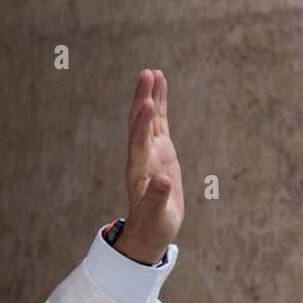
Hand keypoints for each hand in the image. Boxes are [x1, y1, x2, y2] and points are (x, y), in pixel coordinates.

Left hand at [116, 68, 183, 264]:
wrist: (150, 230)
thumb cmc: (154, 226)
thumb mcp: (158, 216)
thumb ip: (158, 198)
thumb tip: (163, 181)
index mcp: (139, 171)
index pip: (139, 143)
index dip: (141, 124)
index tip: (146, 104)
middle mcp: (141, 157)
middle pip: (139, 124)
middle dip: (142, 99)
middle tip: (146, 74)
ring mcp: (150, 152)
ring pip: (148, 119)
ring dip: (149, 96)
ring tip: (152, 72)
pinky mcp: (160, 151)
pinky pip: (158, 123)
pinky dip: (159, 105)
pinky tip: (160, 87)